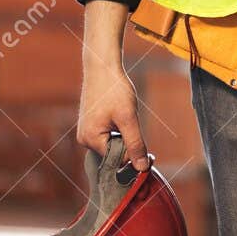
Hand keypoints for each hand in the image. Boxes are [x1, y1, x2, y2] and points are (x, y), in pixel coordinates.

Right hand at [77, 53, 150, 170]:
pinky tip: (120, 114)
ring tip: (125, 115)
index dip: (135, 157)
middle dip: (129, 144)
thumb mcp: (128, 118)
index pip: (117, 161)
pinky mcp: (90, 124)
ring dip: (125, 135)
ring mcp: (86, 132)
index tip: (151, 156)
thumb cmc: (114, 89)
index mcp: (91, 140)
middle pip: (115, 154)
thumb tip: (142, 168)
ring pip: (113, 144)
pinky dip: (119, 129)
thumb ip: (135, 144)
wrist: (102, 67)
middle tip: (137, 125)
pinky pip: (108, 136)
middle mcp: (84, 139)